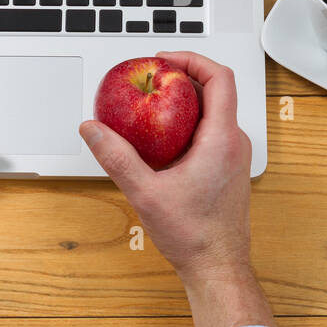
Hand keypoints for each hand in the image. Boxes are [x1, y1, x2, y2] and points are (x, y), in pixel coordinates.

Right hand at [80, 50, 251, 279]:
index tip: (163, 60)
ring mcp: (234, 155)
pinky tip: (160, 137)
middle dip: (182, 77)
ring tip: (151, 103)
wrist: (218, 267)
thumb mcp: (146, 193)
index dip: (192, 58)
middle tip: (150, 76)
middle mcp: (234, 142)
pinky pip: (210, 131)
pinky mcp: (228, 167)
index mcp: (222, 139)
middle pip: (215, 90)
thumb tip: (93, 130)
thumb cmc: (194, 236)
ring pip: (213, 111)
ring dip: (183, 101)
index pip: (220, 78)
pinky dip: (187, 123)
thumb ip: (116, 158)